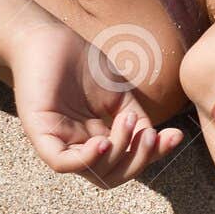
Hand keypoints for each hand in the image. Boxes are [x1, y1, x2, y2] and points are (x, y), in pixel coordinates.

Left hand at [12, 29, 183, 187]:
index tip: (175, 136)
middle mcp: (78, 145)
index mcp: (96, 139)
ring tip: (126, 121)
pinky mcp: (39, 133)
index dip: (152, 155)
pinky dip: (87, 160)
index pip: (126, 162)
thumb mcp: (120, 95)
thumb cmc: (83, 63)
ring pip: (94, 173)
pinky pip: (62, 163)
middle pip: (112, 176)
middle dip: (139, 160)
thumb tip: (156, 141)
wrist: (51, 37)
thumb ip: (136, 121)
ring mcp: (58, 141)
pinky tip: (103, 141)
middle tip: (149, 134)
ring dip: (119, 154)